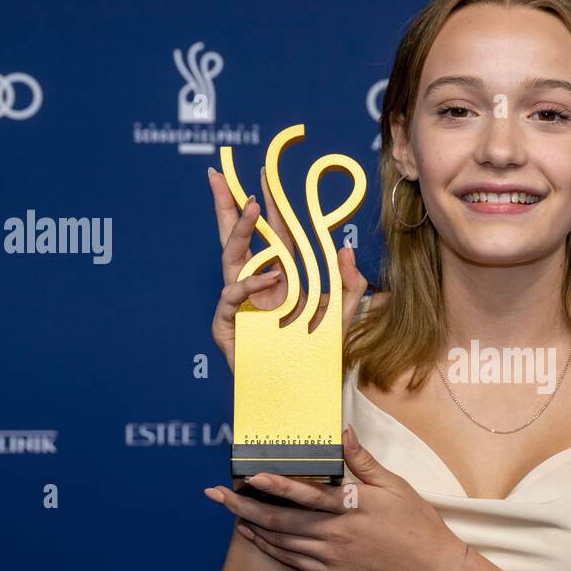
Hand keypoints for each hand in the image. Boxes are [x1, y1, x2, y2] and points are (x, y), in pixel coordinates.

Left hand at [203, 425, 464, 570]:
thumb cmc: (418, 526)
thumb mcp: (396, 487)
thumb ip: (364, 462)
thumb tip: (343, 433)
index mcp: (352, 508)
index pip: (305, 494)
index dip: (274, 485)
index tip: (249, 474)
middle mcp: (336, 535)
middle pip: (280, 521)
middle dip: (244, 508)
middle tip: (217, 496)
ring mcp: (332, 559)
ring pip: (282, 543)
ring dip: (252, 528)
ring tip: (230, 515)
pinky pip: (294, 563)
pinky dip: (271, 549)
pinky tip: (258, 538)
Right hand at [207, 165, 368, 373]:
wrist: (305, 394)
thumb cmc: (320, 358)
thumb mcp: (344, 318)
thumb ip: (351, 285)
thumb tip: (345, 248)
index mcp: (280, 279)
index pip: (270, 235)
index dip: (266, 206)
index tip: (263, 176)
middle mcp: (256, 287)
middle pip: (236, 238)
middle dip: (226, 205)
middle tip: (220, 176)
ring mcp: (238, 306)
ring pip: (230, 260)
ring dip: (239, 231)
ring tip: (254, 208)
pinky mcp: (227, 327)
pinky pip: (232, 298)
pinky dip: (251, 285)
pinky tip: (271, 279)